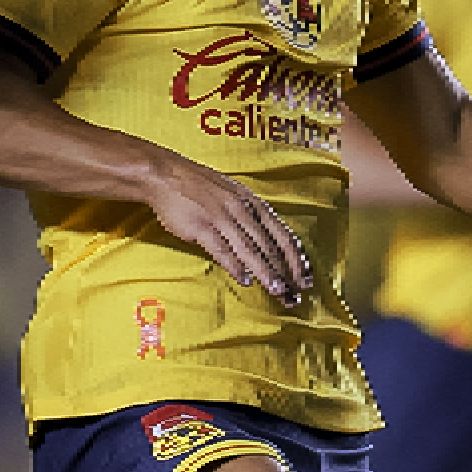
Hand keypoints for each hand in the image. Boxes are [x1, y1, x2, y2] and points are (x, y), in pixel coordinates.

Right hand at [140, 150, 312, 306]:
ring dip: (266, 273)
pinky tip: (244, 280)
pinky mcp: (201, 226)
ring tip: (277, 292)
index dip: (297, 260)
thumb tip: (268, 243)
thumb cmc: (201, 187)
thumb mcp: (234, 195)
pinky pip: (222, 250)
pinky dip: (235, 266)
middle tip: (294, 296)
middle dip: (285, 274)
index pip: (284, 236)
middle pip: (270, 247)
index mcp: (254, 204)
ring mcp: (222, 217)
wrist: (166, 175)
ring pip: (251, 250)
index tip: (305, 279)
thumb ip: (252, 218)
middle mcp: (242, 210)